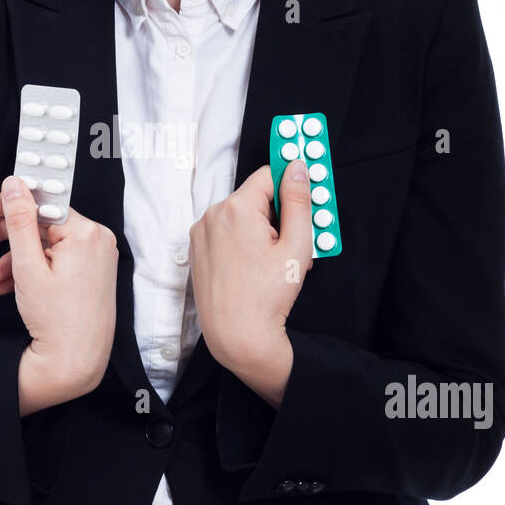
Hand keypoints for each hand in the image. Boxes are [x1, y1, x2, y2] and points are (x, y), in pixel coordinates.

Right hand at [0, 177, 118, 397]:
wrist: (73, 364)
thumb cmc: (55, 320)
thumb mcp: (27, 266)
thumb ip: (19, 222)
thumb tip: (14, 185)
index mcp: (86, 233)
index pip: (42, 204)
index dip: (8, 204)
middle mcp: (96, 241)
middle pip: (42, 226)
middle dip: (4, 235)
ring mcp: (95, 259)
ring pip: (44, 247)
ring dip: (13, 260)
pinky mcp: (90, 275)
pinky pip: (55, 263)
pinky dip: (30, 272)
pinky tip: (5, 286)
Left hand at [188, 160, 313, 377]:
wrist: (238, 336)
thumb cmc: (267, 297)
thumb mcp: (296, 245)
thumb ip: (299, 202)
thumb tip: (298, 168)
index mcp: (236, 208)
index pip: (269, 175)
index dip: (291, 184)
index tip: (306, 189)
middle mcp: (212, 215)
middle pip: (256, 199)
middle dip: (280, 216)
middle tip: (298, 242)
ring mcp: (201, 234)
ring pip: (242, 217)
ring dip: (264, 231)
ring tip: (280, 262)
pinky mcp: (198, 251)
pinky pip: (227, 233)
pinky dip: (245, 242)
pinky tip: (259, 267)